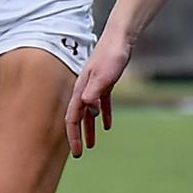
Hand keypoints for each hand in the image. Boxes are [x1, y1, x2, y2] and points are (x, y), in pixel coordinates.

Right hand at [64, 33, 131, 157]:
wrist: (120, 38)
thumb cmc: (111, 56)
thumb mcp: (104, 75)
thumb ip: (94, 91)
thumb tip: (86, 107)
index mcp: (81, 90)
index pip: (72, 118)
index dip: (73, 136)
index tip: (76, 152)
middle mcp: (84, 90)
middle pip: (78, 118)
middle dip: (77, 136)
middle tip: (79, 154)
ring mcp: (94, 87)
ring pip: (89, 113)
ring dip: (90, 129)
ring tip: (92, 144)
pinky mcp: (105, 83)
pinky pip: (102, 104)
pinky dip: (103, 115)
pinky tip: (107, 126)